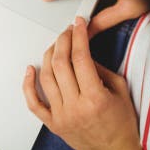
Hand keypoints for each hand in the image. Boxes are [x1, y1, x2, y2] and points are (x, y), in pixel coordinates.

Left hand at [23, 17, 140, 149]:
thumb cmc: (120, 124)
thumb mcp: (120, 91)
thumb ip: (102, 69)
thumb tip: (83, 53)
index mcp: (95, 98)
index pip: (81, 58)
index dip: (78, 36)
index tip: (79, 25)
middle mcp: (75, 107)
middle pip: (60, 64)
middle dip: (63, 40)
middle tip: (67, 31)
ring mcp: (61, 116)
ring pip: (46, 78)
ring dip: (48, 55)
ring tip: (55, 45)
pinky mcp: (52, 123)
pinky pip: (34, 102)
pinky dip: (28, 84)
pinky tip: (30, 69)